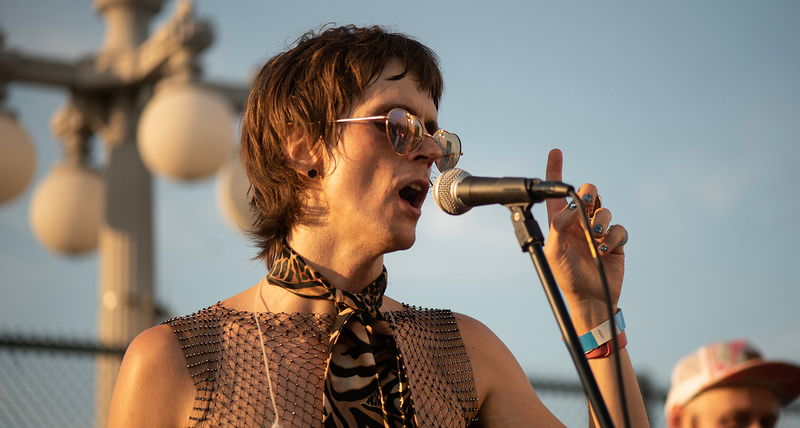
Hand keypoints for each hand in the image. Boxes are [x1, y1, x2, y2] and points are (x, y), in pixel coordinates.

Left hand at [543, 149, 626, 322]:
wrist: (591, 296)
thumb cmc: (567, 275)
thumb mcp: (555, 251)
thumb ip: (558, 226)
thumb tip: (571, 208)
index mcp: (560, 222)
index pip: (558, 194)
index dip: (555, 171)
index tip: (556, 151)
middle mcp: (580, 223)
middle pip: (588, 194)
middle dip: (589, 193)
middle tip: (588, 200)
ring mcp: (599, 231)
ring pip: (604, 210)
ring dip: (601, 221)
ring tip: (595, 238)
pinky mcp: (616, 241)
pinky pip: (619, 228)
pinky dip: (613, 236)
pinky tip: (605, 249)